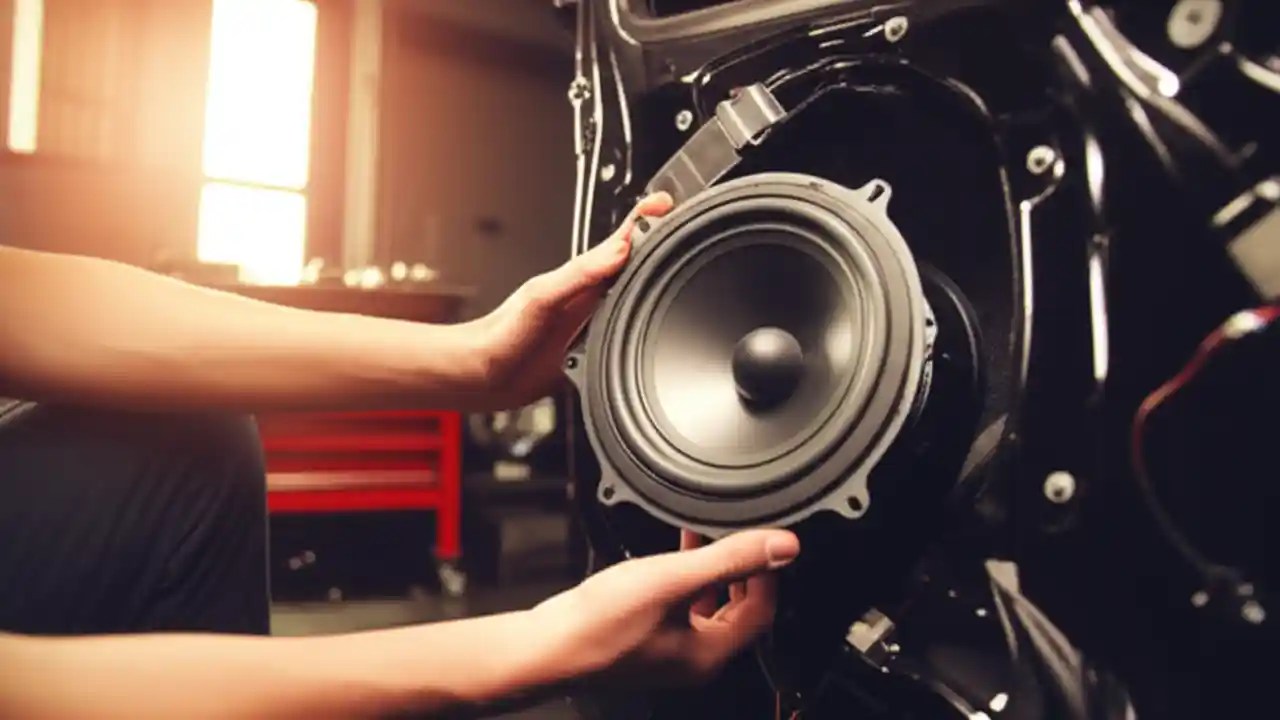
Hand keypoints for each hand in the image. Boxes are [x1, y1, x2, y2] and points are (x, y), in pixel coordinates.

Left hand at [466, 193, 673, 409]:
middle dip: (659, 245)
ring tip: (676, 270)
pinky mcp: (592, 349)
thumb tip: (621, 249)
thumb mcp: (543, 298)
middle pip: (633, 265)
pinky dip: (641, 326)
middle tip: (683, 229)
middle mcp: (589, 296)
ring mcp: (591, 321)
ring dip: (653, 282)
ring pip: (632, 297)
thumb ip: (580, 274)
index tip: (667, 203)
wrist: (485, 376)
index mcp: (582, 276)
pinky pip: (624, 333)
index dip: (645, 218)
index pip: (622, 239)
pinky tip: (650, 327)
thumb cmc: (504, 336)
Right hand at [533, 528, 799, 687]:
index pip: (761, 613)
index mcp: (710, 653)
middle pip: (738, 613)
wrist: (550, 646)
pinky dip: (683, 582)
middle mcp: (693, 660)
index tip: (762, 544)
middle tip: (738, 540)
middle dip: (742, 573)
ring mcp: (668, 654)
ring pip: (707, 611)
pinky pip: (679, 611)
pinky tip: (667, 560)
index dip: (768, 574)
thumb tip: (782, 548)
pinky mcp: (644, 643)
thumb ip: (731, 559)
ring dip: (711, 574)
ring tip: (704, 539)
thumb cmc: (603, 623)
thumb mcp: (675, 578)